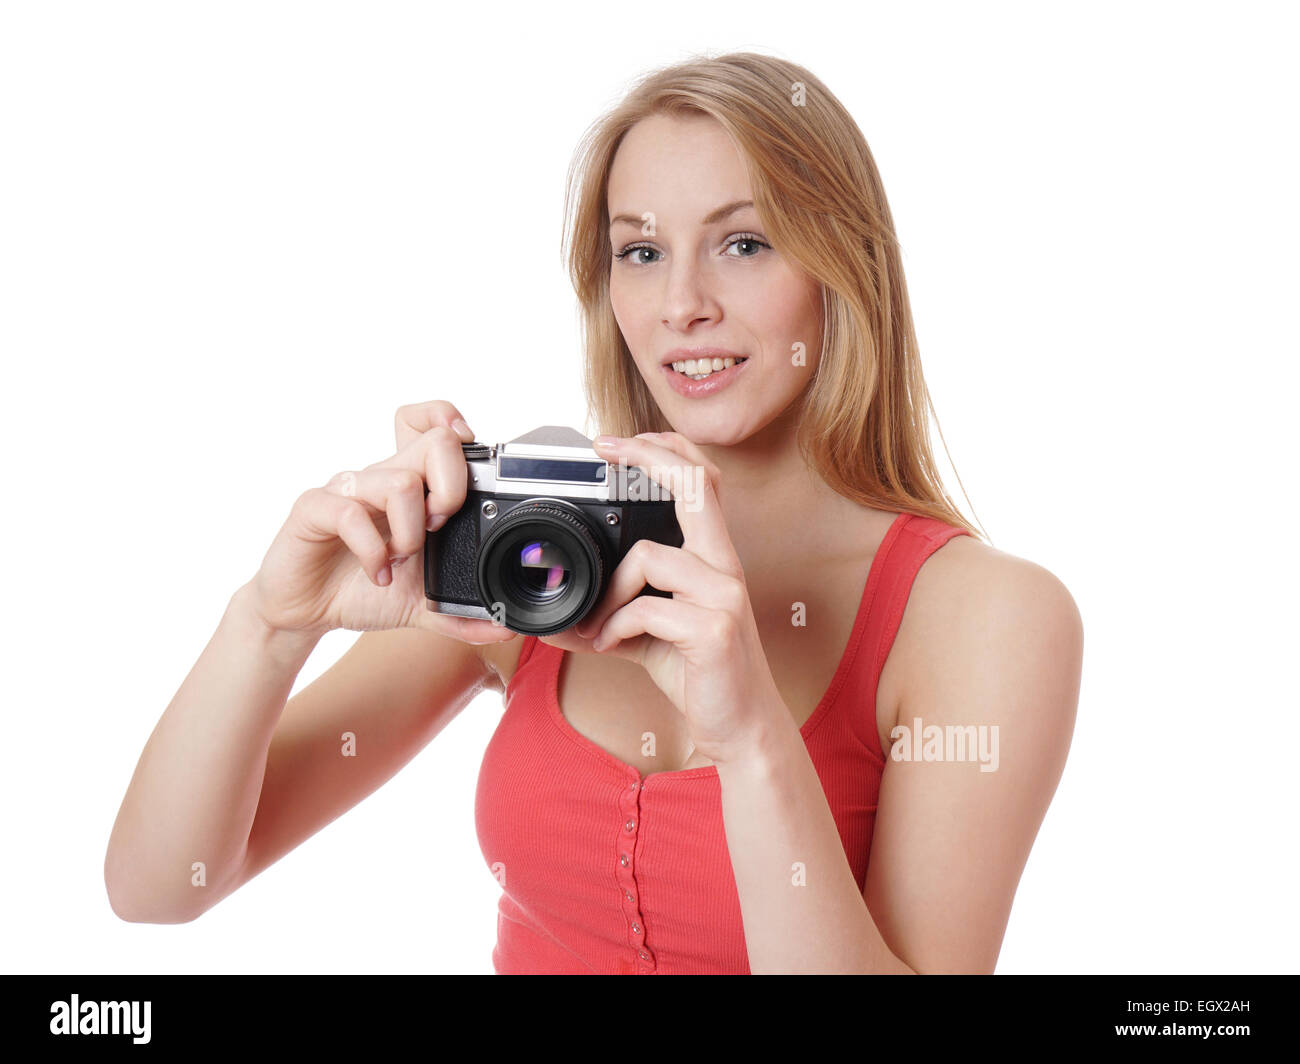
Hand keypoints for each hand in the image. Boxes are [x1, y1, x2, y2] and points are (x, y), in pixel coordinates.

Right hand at [247, 399, 519, 643]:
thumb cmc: (362, 591)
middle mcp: (382, 479)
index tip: (474, 474)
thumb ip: (464, 614)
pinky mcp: (314, 509)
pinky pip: (350, 512)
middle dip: (452, 488)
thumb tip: (508, 627)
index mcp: (411, 487)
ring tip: (401, 562)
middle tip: (440, 528)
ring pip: (399, 482)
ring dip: (410, 531)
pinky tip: (378, 574)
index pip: (435, 425)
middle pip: (434, 442)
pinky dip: (372, 550)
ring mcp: (348, 490)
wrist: (305, 612)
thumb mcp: (423, 606)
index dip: (457, 428)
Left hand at [558, 431, 788, 765]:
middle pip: (695, 484)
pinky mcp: (715, 628)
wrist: (739, 728)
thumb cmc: (698, 672)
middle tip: (604, 448)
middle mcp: (725, 565)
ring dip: (609, 589)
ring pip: (648, 555)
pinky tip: (610, 645)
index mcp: (714, 556)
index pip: (701, 480)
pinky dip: (614, 627)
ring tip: (599, 622)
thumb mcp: (648, 634)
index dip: (664, 449)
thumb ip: (609, 614)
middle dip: (648, 455)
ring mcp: (724, 594)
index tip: (618, 441)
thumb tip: (548, 617)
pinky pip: (646, 608)